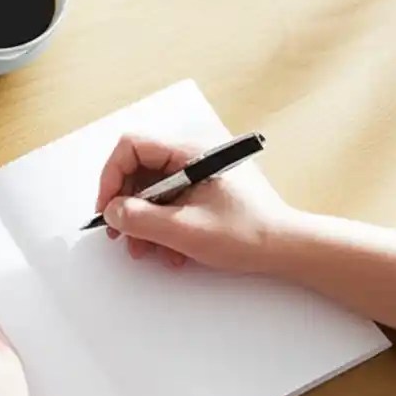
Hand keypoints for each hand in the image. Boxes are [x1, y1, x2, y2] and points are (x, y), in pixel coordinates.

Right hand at [95, 134, 292, 272]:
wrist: (287, 248)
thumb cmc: (249, 234)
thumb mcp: (186, 230)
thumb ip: (141, 220)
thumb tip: (112, 212)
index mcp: (191, 153)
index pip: (132, 147)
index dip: (112, 176)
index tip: (109, 207)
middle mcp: (192, 157)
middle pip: (137, 169)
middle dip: (125, 205)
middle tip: (120, 232)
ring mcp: (196, 174)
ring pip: (150, 190)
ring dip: (142, 222)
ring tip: (146, 249)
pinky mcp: (201, 191)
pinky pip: (166, 202)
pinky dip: (160, 226)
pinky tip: (169, 249)